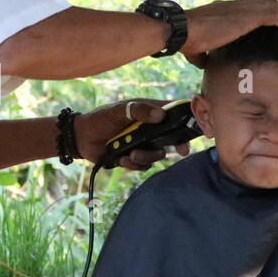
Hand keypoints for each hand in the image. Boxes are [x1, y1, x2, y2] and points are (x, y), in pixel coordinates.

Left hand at [75, 98, 191, 170]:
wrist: (81, 138)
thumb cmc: (100, 119)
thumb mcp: (118, 110)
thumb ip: (138, 110)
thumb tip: (161, 115)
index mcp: (148, 112)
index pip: (173, 112)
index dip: (187, 119)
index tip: (196, 127)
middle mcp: (149, 129)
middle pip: (172, 137)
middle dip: (177, 145)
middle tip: (181, 150)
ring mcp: (143, 143)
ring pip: (158, 154)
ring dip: (146, 156)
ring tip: (130, 154)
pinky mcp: (134, 157)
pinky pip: (143, 165)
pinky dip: (134, 164)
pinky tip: (121, 158)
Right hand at [180, 0, 277, 68]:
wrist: (183, 30)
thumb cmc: (186, 40)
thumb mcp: (196, 50)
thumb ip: (203, 56)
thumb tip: (205, 64)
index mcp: (222, 11)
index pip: (246, 7)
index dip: (259, 12)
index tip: (267, 20)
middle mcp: (234, 6)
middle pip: (262, 1)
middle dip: (276, 10)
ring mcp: (242, 10)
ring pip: (271, 5)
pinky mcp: (248, 18)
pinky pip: (275, 16)